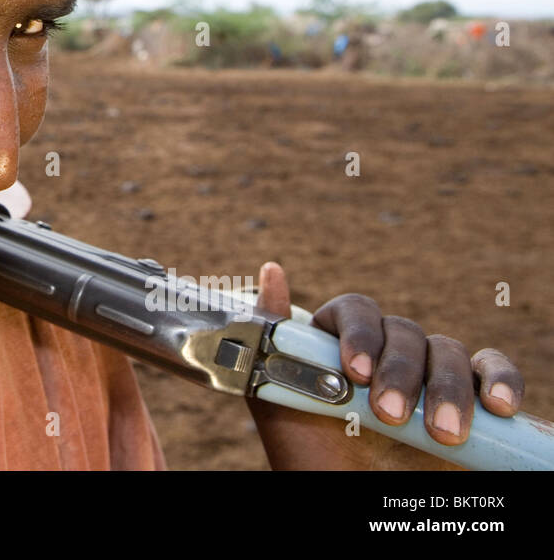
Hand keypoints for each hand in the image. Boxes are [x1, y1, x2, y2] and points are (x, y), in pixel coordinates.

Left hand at [246, 262, 525, 469]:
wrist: (352, 496)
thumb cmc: (314, 458)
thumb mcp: (278, 403)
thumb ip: (270, 338)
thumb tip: (271, 272)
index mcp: (341, 343)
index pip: (355, 311)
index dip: (359, 334)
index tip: (355, 372)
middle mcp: (387, 352)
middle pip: (404, 332)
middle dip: (399, 373)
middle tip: (391, 415)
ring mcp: (430, 373)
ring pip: (447, 350)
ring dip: (447, 387)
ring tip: (442, 432)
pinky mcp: (470, 398)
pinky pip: (492, 370)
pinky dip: (499, 380)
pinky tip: (497, 406)